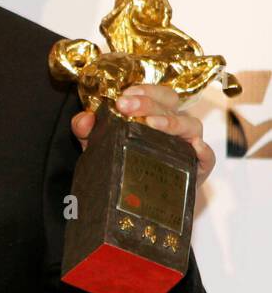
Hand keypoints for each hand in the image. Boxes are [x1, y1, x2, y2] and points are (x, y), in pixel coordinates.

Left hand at [70, 83, 215, 185]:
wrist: (137, 201)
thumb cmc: (122, 163)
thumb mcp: (99, 145)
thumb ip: (86, 131)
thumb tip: (84, 119)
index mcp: (155, 114)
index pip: (156, 94)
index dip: (143, 91)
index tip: (123, 95)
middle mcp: (174, 126)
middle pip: (171, 104)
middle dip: (149, 102)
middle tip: (126, 106)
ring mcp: (188, 146)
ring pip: (190, 125)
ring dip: (172, 122)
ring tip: (152, 124)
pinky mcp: (198, 169)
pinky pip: (207, 158)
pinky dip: (203, 151)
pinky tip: (194, 148)